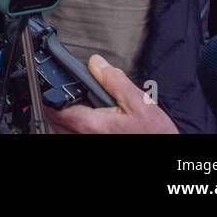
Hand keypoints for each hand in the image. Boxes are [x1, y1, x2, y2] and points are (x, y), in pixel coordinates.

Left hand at [43, 54, 177, 134]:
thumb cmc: (154, 135)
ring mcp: (85, 143)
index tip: (53, 81)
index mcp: (89, 124)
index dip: (51, 91)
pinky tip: (88, 117)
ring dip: (64, 115)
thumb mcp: (139, 103)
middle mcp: (82, 136)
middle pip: (53, 118)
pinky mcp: (91, 146)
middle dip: (56, 102)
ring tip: (77, 103)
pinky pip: (72, 134)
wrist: (166, 154)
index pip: (53, 105)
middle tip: (67, 91)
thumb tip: (96, 63)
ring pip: (61, 128)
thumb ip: (114, 81)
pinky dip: (74, 125)